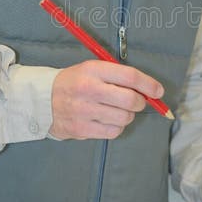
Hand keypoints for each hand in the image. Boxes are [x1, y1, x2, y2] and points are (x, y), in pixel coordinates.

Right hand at [49, 60, 163, 139]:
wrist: (43, 99)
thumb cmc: (74, 82)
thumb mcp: (92, 69)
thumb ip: (117, 76)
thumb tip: (147, 89)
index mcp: (93, 70)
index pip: (129, 76)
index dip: (149, 84)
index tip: (158, 91)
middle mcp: (89, 90)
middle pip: (130, 100)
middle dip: (140, 102)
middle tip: (137, 102)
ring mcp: (84, 111)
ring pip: (124, 118)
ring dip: (127, 116)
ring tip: (117, 111)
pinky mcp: (82, 128)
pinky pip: (113, 132)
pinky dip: (116, 127)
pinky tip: (108, 120)